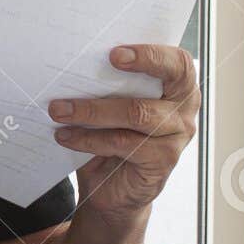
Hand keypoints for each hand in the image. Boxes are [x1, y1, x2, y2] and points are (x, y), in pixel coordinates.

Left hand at [47, 44, 198, 221]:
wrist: (113, 190)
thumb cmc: (114, 136)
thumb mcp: (115, 104)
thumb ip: (112, 84)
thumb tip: (78, 62)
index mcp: (178, 87)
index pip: (178, 62)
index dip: (151, 54)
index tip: (115, 53)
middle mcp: (184, 110)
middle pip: (167, 81)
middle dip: (130, 69)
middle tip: (93, 66)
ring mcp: (176, 137)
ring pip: (136, 114)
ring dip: (91, 110)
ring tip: (59, 109)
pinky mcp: (162, 161)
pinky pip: (121, 143)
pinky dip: (89, 138)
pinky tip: (66, 135)